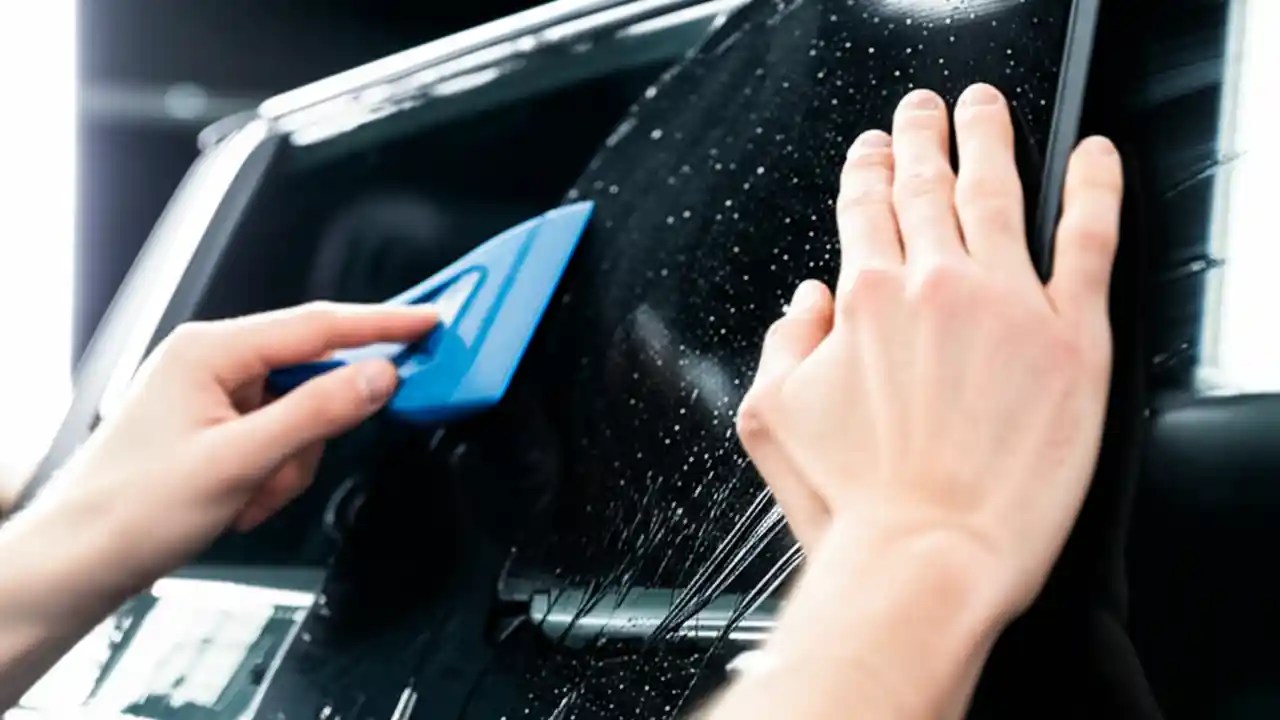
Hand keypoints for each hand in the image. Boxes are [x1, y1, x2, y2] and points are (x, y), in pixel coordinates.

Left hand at [42, 302, 436, 587]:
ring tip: (245, 496)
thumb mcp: (239, 461)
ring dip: (287, 466)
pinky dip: (273, 476)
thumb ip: (317, 413)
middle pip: (312, 378)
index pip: (317, 325)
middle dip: (310, 436)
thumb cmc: (131, 509)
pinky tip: (238, 501)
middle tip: (280, 472)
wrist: (81, 561)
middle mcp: (212, 364)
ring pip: (302, 418)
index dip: (381, 325)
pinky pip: (280, 441)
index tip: (428, 322)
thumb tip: (378, 376)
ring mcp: (214, 397)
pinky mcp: (219, 428)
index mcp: (210, 350)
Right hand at [737, 83, 1122, 614]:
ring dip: (988, 139)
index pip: (865, 210)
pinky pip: (1090, 240)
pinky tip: (1092, 158)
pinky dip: (1093, 187)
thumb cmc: (852, 504)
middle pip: (928, 185)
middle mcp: (935, 286)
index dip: (867, 169)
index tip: (874, 149)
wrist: (926, 559)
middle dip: (922, 137)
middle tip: (926, 110)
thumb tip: (806, 301)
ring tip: (984, 110)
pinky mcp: (1072, 340)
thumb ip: (782, 344)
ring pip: (999, 191)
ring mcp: (1008, 304)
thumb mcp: (771, 420)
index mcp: (865, 300)